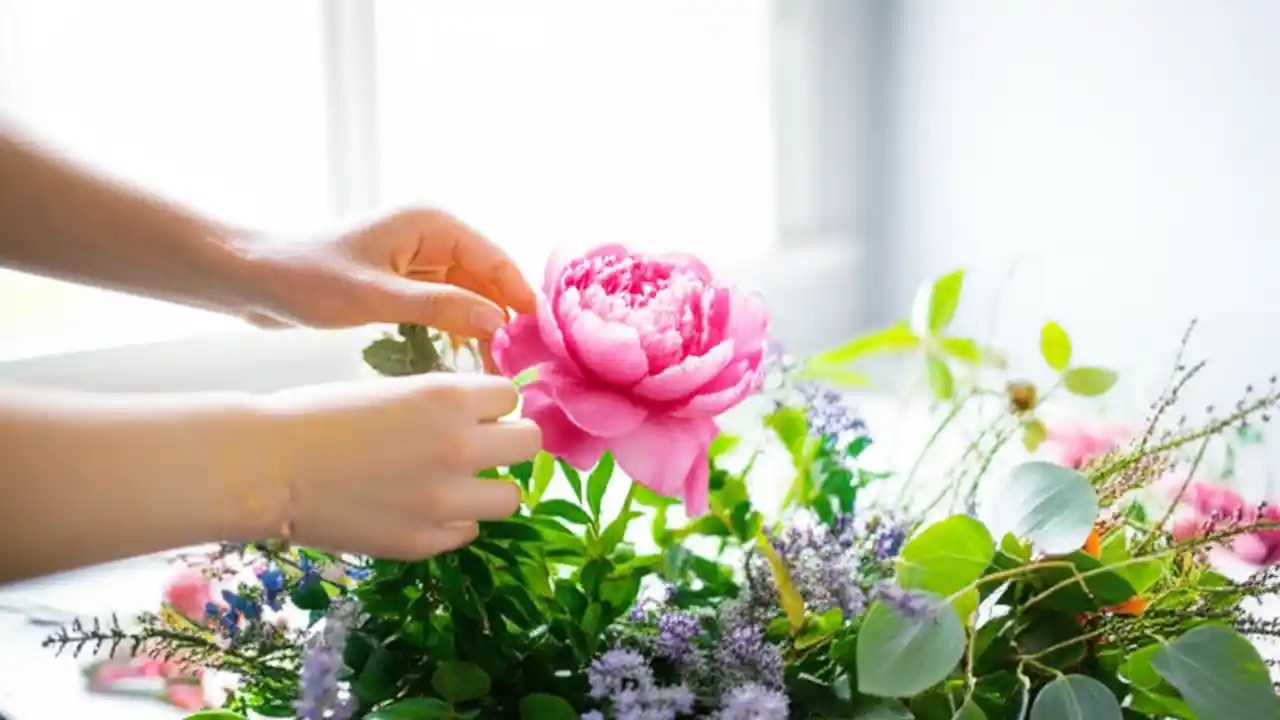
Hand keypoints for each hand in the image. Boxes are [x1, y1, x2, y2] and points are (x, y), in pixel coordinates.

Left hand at [237, 209, 536, 338]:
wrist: (252, 279)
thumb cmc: (305, 278)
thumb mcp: (374, 297)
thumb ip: (439, 307)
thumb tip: (498, 321)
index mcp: (431, 224)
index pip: (495, 259)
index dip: (521, 297)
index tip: (541, 338)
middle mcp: (432, 236)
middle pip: (488, 279)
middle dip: (506, 318)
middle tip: (524, 365)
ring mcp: (419, 260)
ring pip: (471, 296)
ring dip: (485, 329)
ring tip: (500, 371)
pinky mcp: (405, 283)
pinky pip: (447, 306)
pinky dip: (460, 331)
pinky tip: (471, 362)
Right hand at [256, 372, 539, 558]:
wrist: (269, 467)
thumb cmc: (318, 415)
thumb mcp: (393, 388)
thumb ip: (443, 405)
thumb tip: (482, 417)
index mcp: (448, 399)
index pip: (511, 397)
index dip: (492, 403)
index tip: (475, 410)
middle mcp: (458, 448)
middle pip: (529, 444)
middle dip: (509, 441)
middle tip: (481, 446)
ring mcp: (444, 501)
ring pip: (510, 496)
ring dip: (489, 486)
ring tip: (456, 482)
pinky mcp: (424, 541)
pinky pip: (467, 531)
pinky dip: (452, 520)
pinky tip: (420, 507)